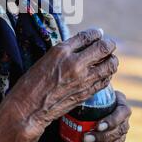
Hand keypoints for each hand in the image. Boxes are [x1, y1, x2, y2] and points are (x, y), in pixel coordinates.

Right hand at [0, 28, 118, 141]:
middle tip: (108, 44)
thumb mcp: (47, 57)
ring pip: (110, 64)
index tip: (98, 33)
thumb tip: (85, 40)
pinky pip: (105, 79)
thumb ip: (66, 49)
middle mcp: (75, 64)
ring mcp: (83, 79)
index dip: (95, 33)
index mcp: (62, 51)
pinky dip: (107, 73)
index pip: (87, 36)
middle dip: (109, 44)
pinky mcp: (87, 93)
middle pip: (103, 48)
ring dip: (111, 59)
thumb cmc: (34, 81)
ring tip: (108, 58)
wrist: (30, 108)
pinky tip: (103, 72)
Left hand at [80, 90, 131, 141]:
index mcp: (121, 105)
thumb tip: (76, 97)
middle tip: (84, 138)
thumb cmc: (91, 99)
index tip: (97, 126)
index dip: (111, 121)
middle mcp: (124, 121)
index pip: (122, 114)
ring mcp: (122, 135)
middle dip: (100, 137)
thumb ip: (87, 94)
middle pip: (118, 132)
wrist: (91, 109)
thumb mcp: (91, 93)